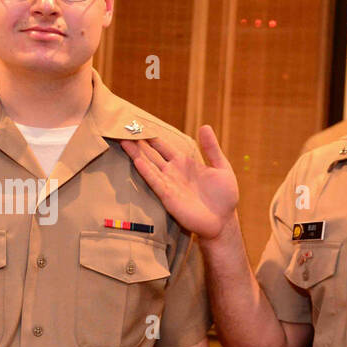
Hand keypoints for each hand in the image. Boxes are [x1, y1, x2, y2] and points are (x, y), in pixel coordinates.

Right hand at [121, 125, 237, 240]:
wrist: (223, 221)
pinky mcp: (168, 196)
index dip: (151, 136)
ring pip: (148, 165)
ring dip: (136, 153)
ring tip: (123, 140)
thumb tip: (205, 126)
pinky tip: (137, 160)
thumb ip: (211, 148)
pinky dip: (146, 171)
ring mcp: (169, 183)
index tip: (137, 125)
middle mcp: (172, 171)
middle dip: (138, 142)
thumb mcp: (222, 167)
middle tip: (122, 129)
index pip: (163, 146)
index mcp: (184, 162)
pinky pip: (155, 181)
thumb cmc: (224, 196)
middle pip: (151, 153)